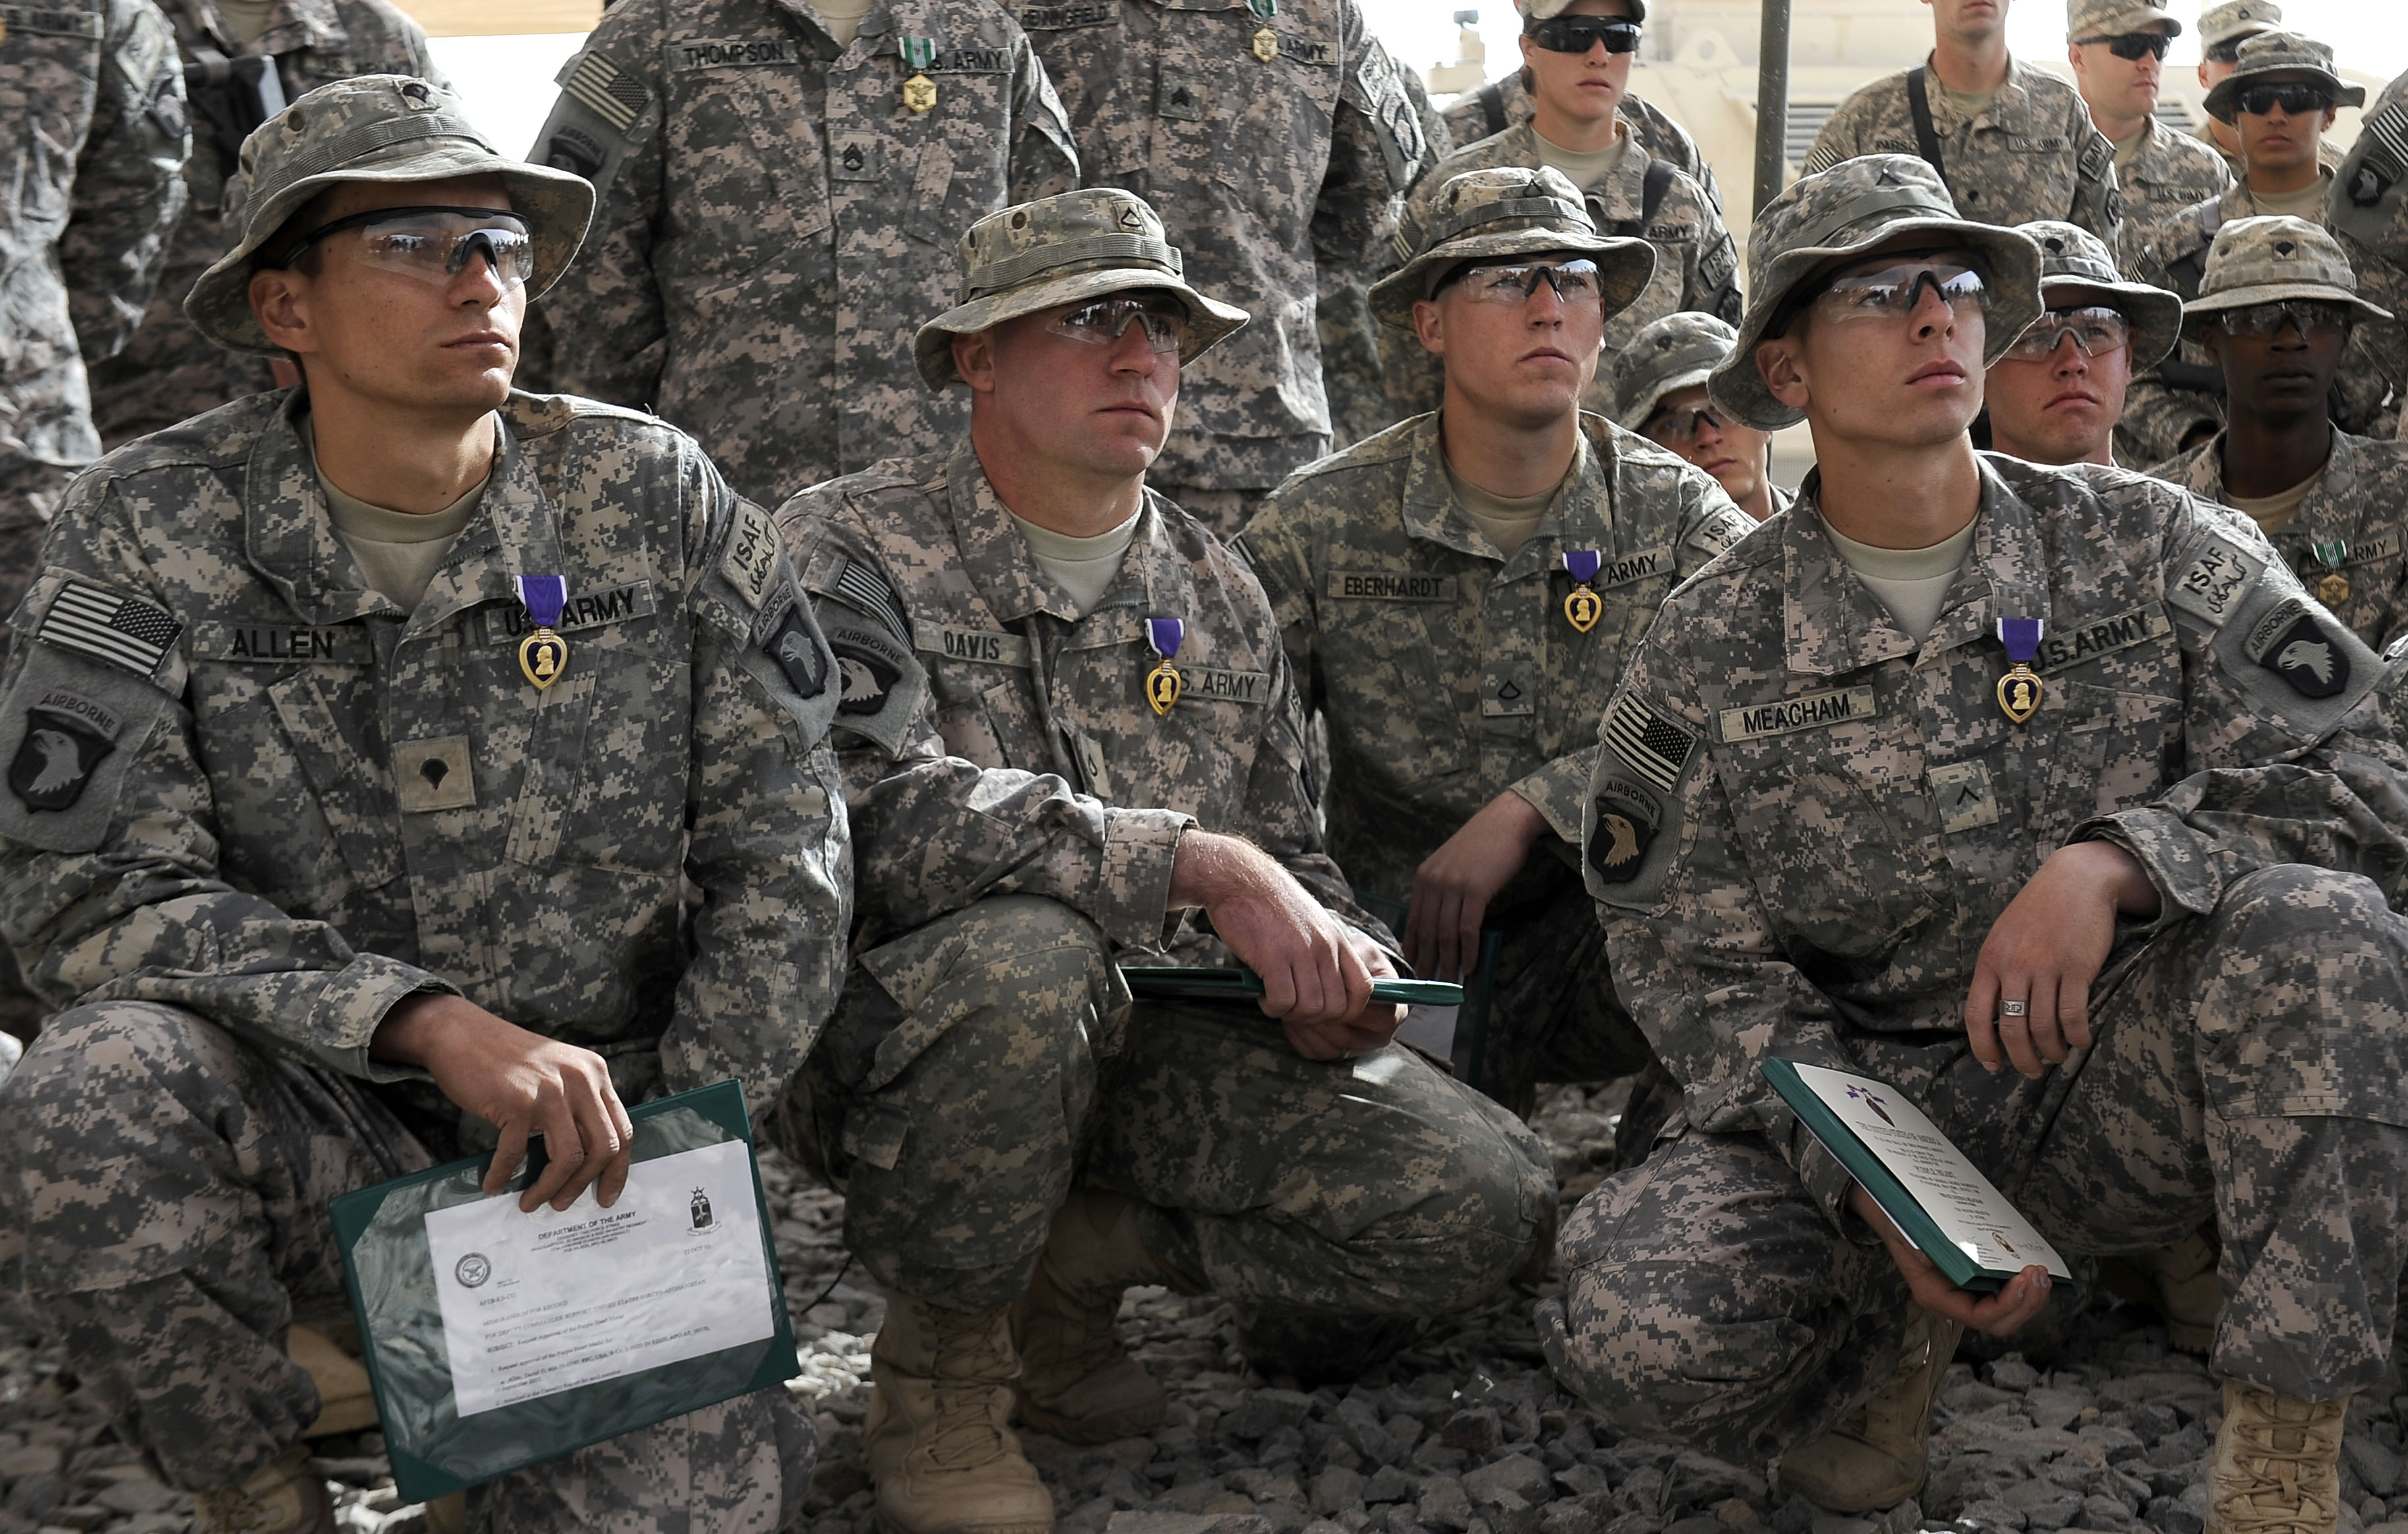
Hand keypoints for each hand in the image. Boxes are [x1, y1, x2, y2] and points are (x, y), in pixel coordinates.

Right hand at [371, 993, 635, 1211]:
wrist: (460, 1033)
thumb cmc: (505, 1061)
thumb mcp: (558, 1072)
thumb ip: (578, 1103)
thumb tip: (588, 1159)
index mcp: (595, 1074)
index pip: (622, 1130)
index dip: (617, 1170)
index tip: (606, 1196)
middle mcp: (580, 1080)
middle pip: (603, 1148)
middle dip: (584, 1184)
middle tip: (564, 1204)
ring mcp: (550, 1090)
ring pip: (568, 1157)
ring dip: (550, 1188)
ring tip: (531, 1202)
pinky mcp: (517, 1101)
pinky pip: (516, 1153)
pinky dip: (502, 1174)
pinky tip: (493, 1183)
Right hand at [1168, 831, 1400, 1044]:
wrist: (1240, 879)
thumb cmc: (1271, 904)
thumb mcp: (1312, 922)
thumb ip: (1324, 952)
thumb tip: (1326, 989)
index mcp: (1337, 940)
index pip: (1364, 989)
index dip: (1348, 1010)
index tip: (1323, 1009)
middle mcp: (1324, 947)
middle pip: (1336, 1007)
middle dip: (1313, 1017)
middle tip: (1293, 1006)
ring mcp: (1301, 952)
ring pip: (1310, 1009)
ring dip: (1290, 1013)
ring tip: (1275, 998)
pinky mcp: (1273, 957)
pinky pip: (1283, 1001)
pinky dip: (1272, 1007)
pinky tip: (1263, 994)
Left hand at [1405, 791, 1547, 981]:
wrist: (1507, 821)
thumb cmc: (1482, 842)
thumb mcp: (1450, 862)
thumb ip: (1440, 888)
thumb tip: (1439, 922)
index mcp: (1424, 877)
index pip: (1413, 919)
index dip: (1414, 946)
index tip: (1415, 966)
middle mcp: (1434, 882)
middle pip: (1427, 931)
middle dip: (1428, 960)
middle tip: (1431, 983)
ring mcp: (1453, 886)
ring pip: (1446, 934)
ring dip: (1449, 962)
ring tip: (1451, 981)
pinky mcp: (1476, 891)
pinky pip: (1468, 929)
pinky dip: (1468, 951)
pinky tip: (1470, 966)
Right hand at [1850, 1184, 2052, 1337]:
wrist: (1897, 1216)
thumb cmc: (1903, 1224)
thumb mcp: (1907, 1233)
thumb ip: (1922, 1247)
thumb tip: (1935, 1255)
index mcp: (1936, 1296)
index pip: (1978, 1316)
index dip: (2006, 1304)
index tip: (2021, 1279)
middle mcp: (1954, 1303)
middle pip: (1999, 1323)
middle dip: (2026, 1304)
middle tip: (2040, 1277)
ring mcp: (1968, 1296)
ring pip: (2007, 1314)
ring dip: (2031, 1299)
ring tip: (2042, 1275)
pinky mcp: (1979, 1285)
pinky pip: (2008, 1297)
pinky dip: (2026, 1290)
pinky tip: (2035, 1273)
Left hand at [1965, 840, 2158, 1078]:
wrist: (2077, 879)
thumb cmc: (2039, 909)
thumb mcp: (2004, 935)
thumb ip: (1997, 969)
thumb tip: (1995, 1012)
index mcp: (1990, 960)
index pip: (1976, 1015)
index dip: (1983, 1046)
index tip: (1993, 1065)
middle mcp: (2014, 966)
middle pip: (2011, 1029)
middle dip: (2022, 1058)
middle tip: (2033, 1071)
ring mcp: (2046, 967)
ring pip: (2043, 1027)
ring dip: (2052, 1050)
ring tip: (2059, 1056)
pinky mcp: (2078, 968)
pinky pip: (2073, 1014)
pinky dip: (2077, 1035)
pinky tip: (2081, 1040)